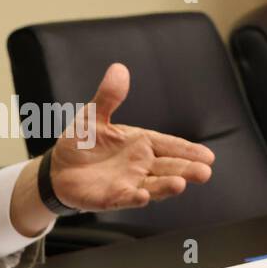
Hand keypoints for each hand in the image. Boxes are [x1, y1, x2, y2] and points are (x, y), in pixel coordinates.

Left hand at [10, 63, 214, 233]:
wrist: (58, 168)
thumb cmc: (82, 142)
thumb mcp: (93, 116)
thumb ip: (109, 96)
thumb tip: (119, 69)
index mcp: (141, 143)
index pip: (170, 146)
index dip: (189, 150)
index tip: (208, 156)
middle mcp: (140, 165)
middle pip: (169, 167)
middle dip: (187, 170)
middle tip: (205, 172)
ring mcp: (128, 182)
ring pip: (153, 185)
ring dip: (167, 186)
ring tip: (181, 184)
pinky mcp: (112, 198)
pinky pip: (126, 198)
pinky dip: (135, 197)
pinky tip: (143, 196)